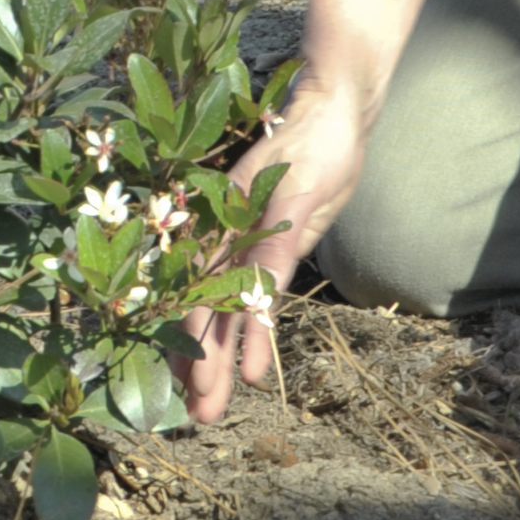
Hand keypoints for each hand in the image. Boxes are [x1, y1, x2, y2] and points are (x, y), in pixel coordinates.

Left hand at [184, 83, 367, 422]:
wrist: (331, 102)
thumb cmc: (314, 155)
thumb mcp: (293, 212)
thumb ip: (274, 243)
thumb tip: (260, 281)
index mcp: (234, 236)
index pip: (208, 298)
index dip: (197, 343)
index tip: (188, 388)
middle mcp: (232, 232)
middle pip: (209, 306)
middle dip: (201, 364)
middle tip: (194, 418)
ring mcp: (253, 221)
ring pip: (227, 299)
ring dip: (217, 354)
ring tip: (208, 401)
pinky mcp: (280, 211)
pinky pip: (266, 275)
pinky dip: (257, 319)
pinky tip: (251, 362)